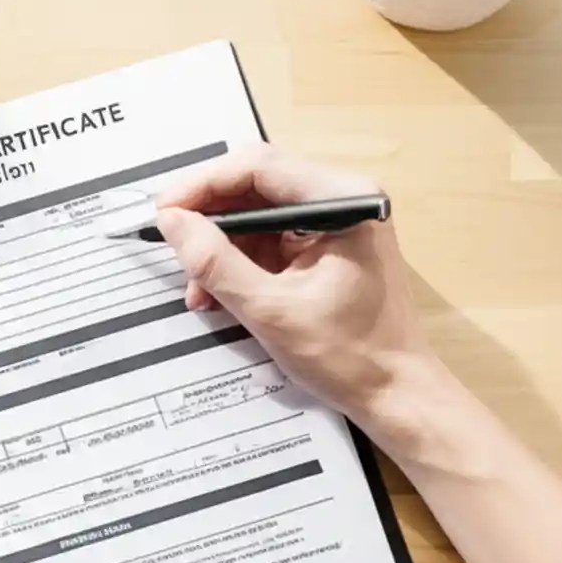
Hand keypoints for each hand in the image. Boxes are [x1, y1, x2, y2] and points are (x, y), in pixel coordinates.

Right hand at [155, 144, 433, 437]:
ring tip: (196, 286)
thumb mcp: (270, 310)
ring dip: (219, 245)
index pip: (258, 167)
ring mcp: (334, 223)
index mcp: (342, 202)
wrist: (397, 395)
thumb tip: (171, 222)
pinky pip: (267, 238)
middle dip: (208, 216)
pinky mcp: (324, 246)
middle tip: (171, 241)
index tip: (165, 211)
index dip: (203, 184)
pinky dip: (237, 261)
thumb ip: (214, 262)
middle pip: (254, 184)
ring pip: (255, 213)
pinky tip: (216, 291)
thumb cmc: (351, 357)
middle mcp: (342, 200)